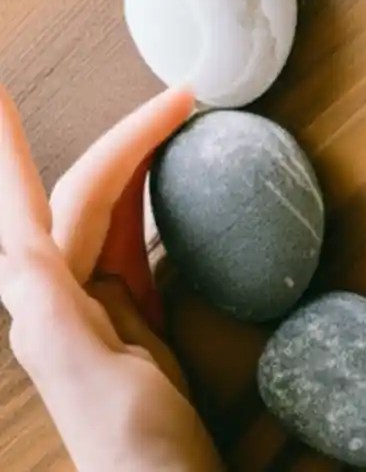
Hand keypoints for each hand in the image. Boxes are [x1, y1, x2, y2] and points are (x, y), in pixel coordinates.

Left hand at [0, 86, 220, 471]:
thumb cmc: (136, 454)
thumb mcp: (93, 381)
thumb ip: (54, 311)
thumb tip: (23, 242)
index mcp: (46, 307)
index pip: (27, 209)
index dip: (8, 148)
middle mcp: (64, 300)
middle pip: (86, 197)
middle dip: (125, 140)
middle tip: (179, 98)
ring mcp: (101, 312)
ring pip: (111, 215)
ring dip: (134, 162)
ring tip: (167, 122)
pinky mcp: (137, 325)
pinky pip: (137, 245)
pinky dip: (151, 204)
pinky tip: (164, 188)